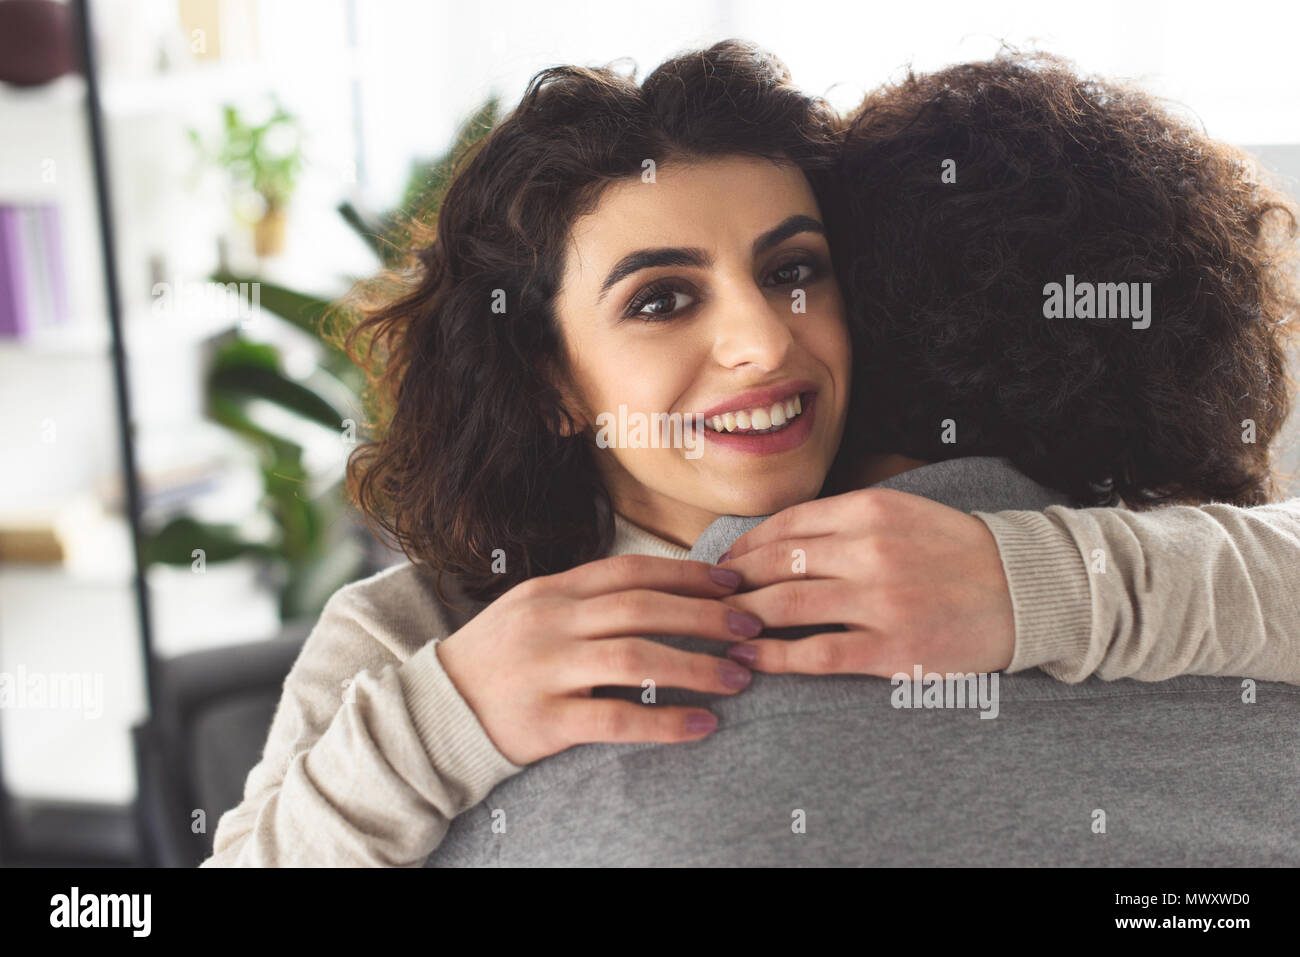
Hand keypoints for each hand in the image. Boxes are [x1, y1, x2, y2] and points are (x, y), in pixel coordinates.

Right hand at [436, 554, 762, 765]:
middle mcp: (551, 621)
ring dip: (697, 666)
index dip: (688, 573)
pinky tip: (702, 725)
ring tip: (740, 676)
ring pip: (637, 658)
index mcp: (553, 590)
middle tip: (752, 626)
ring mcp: (545, 669)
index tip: (733, 581)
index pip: (632, 570)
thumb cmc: (499, 659)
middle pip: (643, 607)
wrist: (436, 712)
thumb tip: (662, 588)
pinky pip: (616, 718)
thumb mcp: (535, 611)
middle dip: (706, 615)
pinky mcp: (543, 720)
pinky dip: (665, 721)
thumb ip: (588, 598)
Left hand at [715, 488, 1014, 676]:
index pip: (785, 525)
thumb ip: (843, 519)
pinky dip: (774, 658)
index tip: (721, 565)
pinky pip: (816, 653)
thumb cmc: (956, 551)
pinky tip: (749, 661)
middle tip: (705, 599)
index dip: (743, 547)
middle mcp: (870, 549)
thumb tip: (777, 538)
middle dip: (731, 583)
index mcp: (869, 509)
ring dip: (741, 618)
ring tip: (718, 629)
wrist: (1027, 589)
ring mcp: (880, 600)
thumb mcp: (901, 511)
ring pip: (785, 605)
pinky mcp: (892, 647)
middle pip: (775, 563)